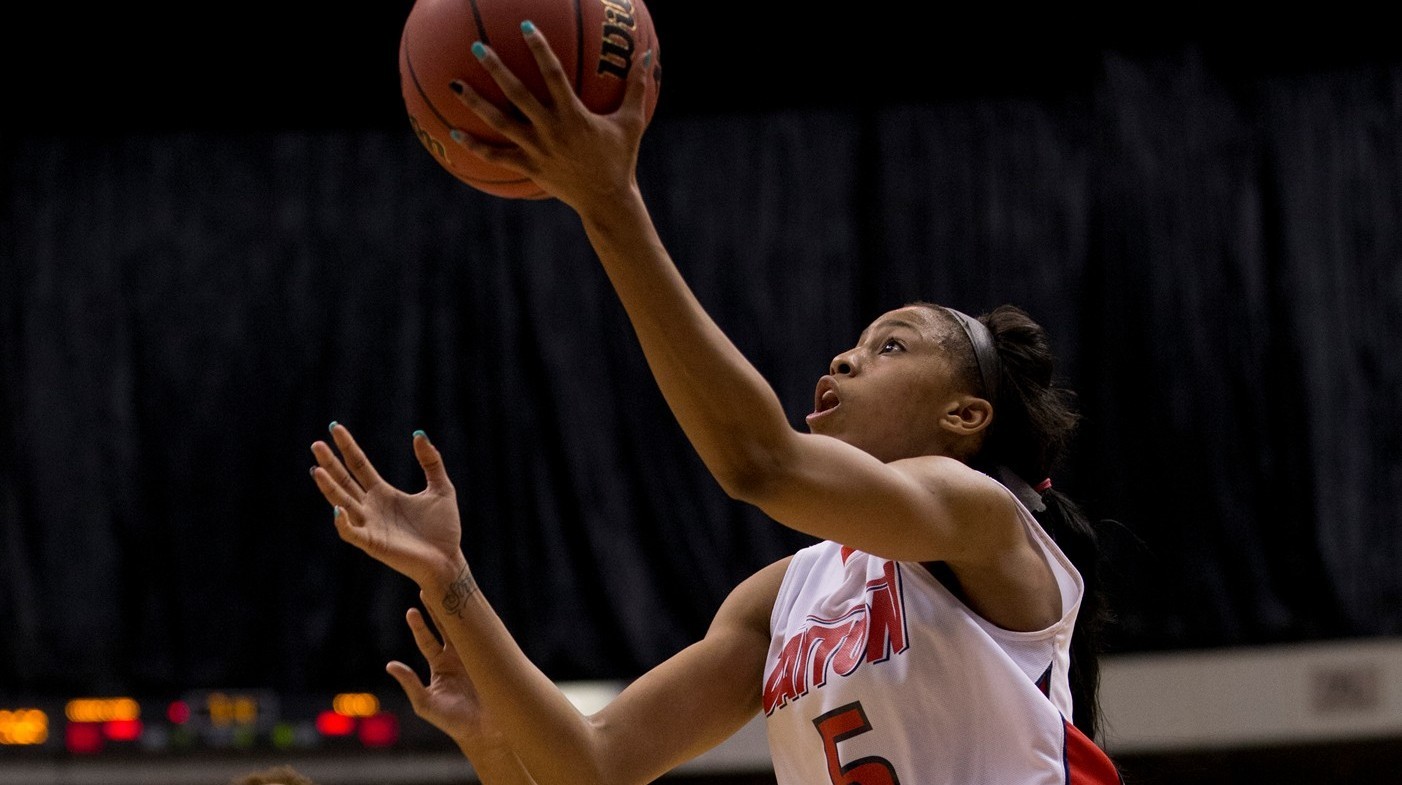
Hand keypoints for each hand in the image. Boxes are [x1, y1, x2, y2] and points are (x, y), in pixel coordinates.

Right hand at [310, 424, 464, 587]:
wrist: (448, 559)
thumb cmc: (444, 528)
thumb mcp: (441, 487)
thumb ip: (431, 462)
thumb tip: (418, 434)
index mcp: (384, 493)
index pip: (359, 466)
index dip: (347, 448)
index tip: (334, 428)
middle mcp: (371, 508)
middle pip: (345, 481)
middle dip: (330, 463)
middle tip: (316, 444)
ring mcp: (370, 525)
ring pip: (342, 503)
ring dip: (329, 488)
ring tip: (317, 470)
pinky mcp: (373, 544)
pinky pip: (352, 532)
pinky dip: (342, 521)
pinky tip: (338, 507)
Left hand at [387, 600, 506, 752]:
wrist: (486, 730)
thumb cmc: (454, 721)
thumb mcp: (425, 704)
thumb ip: (409, 683)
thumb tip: (390, 664)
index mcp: (441, 665)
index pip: (427, 640)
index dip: (419, 624)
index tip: (412, 610)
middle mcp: (456, 656)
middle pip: (444, 626)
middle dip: (437, 608)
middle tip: (429, 586)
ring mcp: (474, 655)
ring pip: (463, 627)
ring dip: (456, 610)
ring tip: (449, 590)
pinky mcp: (489, 657)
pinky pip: (483, 637)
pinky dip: (479, 622)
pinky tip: (475, 608)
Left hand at [448, 24, 653, 210]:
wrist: (607, 201)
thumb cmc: (620, 158)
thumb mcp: (632, 122)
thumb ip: (637, 87)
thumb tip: (648, 55)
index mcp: (574, 115)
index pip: (553, 74)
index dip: (540, 49)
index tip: (526, 27)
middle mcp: (551, 129)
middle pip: (517, 95)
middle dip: (496, 69)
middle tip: (477, 47)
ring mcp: (537, 149)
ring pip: (500, 123)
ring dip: (476, 103)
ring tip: (454, 85)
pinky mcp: (529, 167)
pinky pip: (497, 155)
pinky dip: (475, 146)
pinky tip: (454, 134)